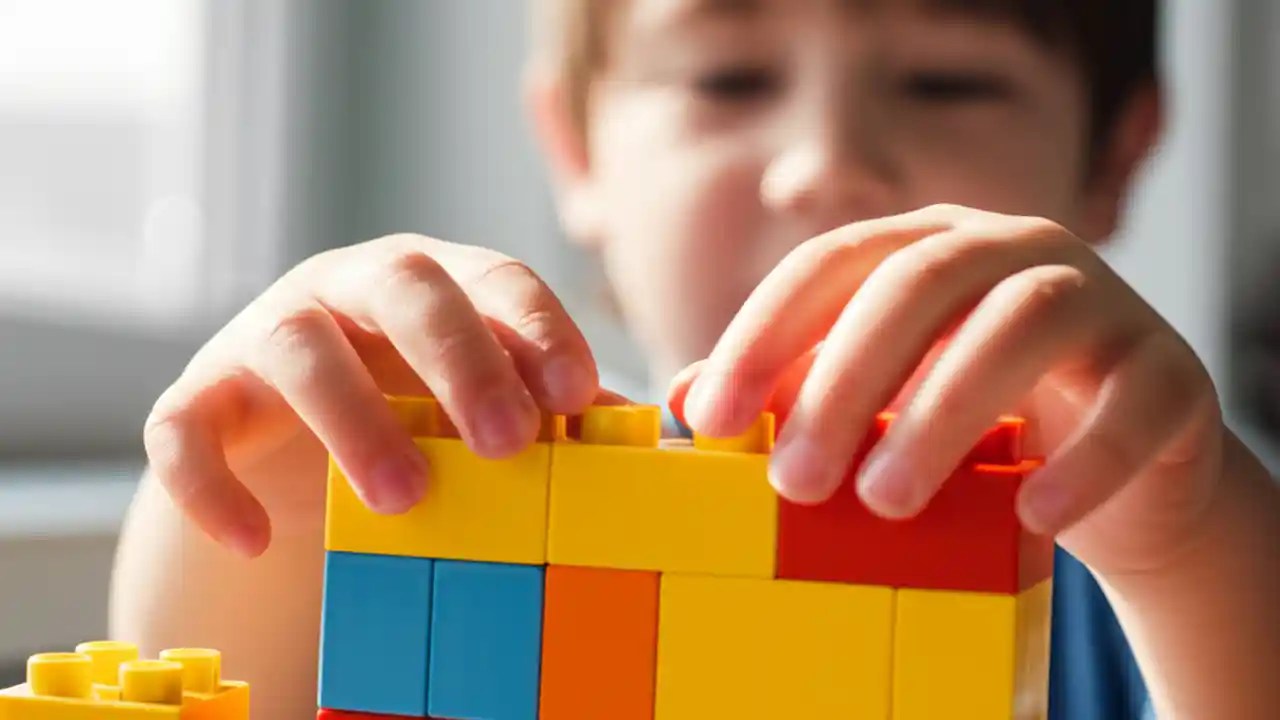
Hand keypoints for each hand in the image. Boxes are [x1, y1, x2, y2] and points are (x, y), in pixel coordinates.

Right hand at [144, 234, 610, 556]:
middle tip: (509, 443)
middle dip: (461, 359)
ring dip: (353, 418)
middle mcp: (348, 290)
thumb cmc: (409, 415)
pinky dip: (211, 483)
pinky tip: (255, 541)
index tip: (574, 396)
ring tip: (405, 498)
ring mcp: (267, 336)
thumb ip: (550, 412)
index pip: (494, 277)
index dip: (537, 329)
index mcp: (435, 283)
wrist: (281, 450)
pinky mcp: (200, 397)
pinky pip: (183, 428)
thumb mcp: (476, 405)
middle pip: (403, 285)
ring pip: (298, 346)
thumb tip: (641, 434)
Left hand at [671, 204, 1225, 577]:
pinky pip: (1135, 401)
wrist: (1114, 471)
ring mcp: (1099, 299)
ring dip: (944, 410)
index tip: (708, 418)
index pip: (830, 262)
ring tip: (886, 500)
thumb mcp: (877, 405)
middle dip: (844, 380)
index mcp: (927, 247)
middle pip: (918, 282)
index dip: (764, 333)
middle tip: (793, 482)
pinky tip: (1034, 512)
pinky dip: (1083, 459)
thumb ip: (791, 391)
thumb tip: (679, 395)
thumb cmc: (974, 427)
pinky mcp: (1170, 369)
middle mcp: (1011, 249)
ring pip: (1020, 322)